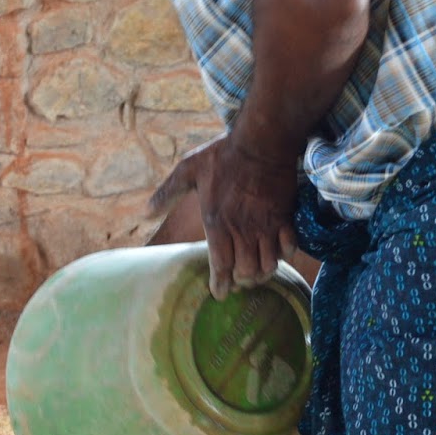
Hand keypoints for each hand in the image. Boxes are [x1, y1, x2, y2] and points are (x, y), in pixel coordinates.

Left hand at [149, 135, 299, 299]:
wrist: (262, 141)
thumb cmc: (223, 155)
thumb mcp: (188, 170)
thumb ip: (168, 193)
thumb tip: (146, 212)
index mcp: (217, 223)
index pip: (220, 266)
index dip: (220, 285)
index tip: (219, 293)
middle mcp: (242, 230)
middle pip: (245, 272)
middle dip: (241, 281)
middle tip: (238, 280)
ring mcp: (265, 225)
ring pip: (268, 264)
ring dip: (262, 272)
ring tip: (256, 271)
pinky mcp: (285, 217)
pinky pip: (289, 248)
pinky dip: (283, 255)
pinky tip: (277, 252)